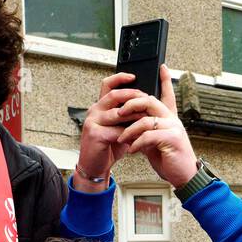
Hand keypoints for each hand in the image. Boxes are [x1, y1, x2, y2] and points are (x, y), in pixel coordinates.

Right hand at [73, 72, 138, 191]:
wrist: (95, 166)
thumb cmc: (109, 146)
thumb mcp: (120, 127)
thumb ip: (129, 116)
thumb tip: (148, 105)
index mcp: (101, 106)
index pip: (108, 85)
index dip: (120, 77)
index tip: (134, 75)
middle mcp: (95, 110)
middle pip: (114, 95)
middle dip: (133, 96)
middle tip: (147, 99)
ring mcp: (93, 121)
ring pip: (117, 113)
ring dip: (134, 116)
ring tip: (148, 119)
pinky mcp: (94, 134)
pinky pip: (115, 131)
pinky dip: (128, 134)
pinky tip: (137, 137)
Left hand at [115, 64, 198, 187]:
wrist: (184, 177)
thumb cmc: (170, 161)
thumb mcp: (155, 143)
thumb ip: (145, 131)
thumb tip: (131, 125)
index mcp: (169, 118)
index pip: (168, 95)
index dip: (166, 80)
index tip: (162, 67)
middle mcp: (173, 120)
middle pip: (149, 101)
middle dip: (130, 105)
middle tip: (118, 113)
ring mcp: (174, 128)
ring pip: (145, 119)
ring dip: (129, 130)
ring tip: (122, 138)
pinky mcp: (172, 139)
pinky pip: (148, 135)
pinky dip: (137, 143)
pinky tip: (132, 150)